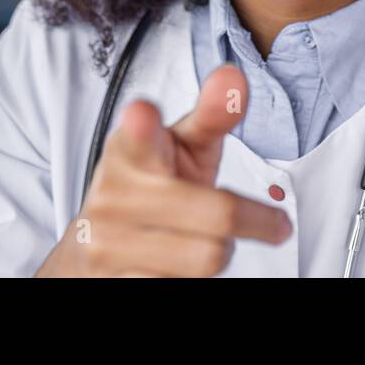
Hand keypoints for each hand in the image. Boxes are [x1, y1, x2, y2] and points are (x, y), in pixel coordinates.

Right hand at [37, 65, 291, 275]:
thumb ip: (212, 115)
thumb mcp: (182, 147)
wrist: (93, 244)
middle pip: (216, 214)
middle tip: (271, 223)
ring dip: (220, 251)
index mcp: (132, 148)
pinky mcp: (113, 282)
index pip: (136, 134)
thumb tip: (234, 79)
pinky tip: (180, 262)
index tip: (143, 115)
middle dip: (253, 221)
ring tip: (208, 238)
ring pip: (207, 258)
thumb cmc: (152, 184)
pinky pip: (183, 285)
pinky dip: (194, 276)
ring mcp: (108, 242)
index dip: (140, 125)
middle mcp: (114, 194)